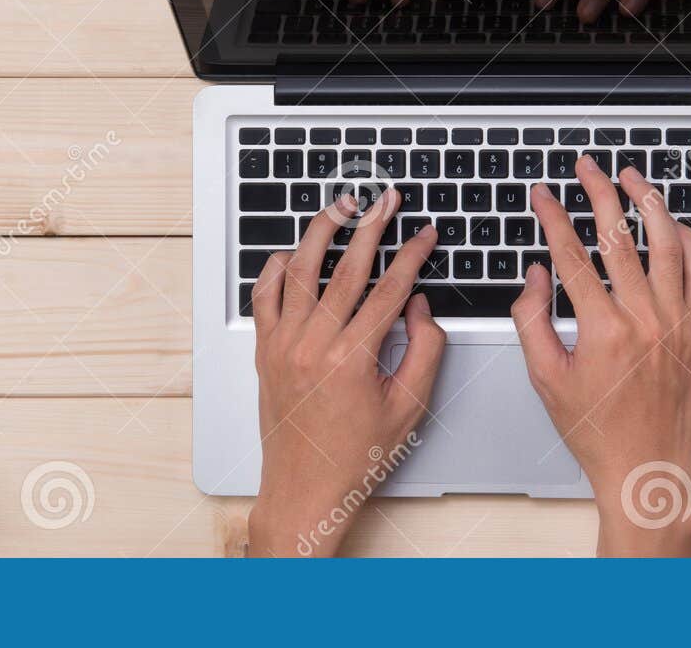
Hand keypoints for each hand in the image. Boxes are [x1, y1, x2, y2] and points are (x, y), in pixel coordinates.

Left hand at [246, 189, 444, 555]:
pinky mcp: (264, 351)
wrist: (304, 491)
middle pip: (347, 268)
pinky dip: (277, 267)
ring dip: (322, 231)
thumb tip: (418, 306)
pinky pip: (264, 296)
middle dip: (373, 226)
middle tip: (388, 200)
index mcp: (352, 359)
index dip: (413, 255)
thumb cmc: (354, 456)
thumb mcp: (408, 408)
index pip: (390, 289)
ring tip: (342, 205)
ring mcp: (282, 345)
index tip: (426, 234)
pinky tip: (293, 250)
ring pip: (301, 270)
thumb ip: (424, 350)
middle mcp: (312, 345)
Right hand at [512, 157, 690, 555]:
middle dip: (599, 191)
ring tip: (632, 178)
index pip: (571, 254)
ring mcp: (677, 321)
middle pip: (620, 236)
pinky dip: (689, 241)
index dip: (553, 216)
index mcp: (602, 330)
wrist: (649, 469)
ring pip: (666, 243)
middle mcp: (644, 318)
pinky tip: (674, 225)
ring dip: (648, 203)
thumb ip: (532, 320)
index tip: (543, 194)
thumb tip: (535, 275)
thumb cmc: (598, 432)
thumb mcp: (547, 379)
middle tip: (588, 166)